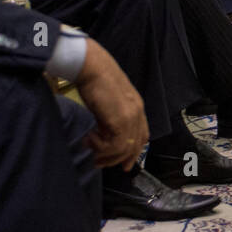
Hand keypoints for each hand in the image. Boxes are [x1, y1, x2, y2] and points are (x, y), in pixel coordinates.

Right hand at [73, 39, 146, 169]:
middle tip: (99, 163)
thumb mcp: (108, 100)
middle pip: (135, 145)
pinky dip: (101, 147)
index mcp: (137, 106)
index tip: (123, 165)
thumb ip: (111, 116)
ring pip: (124, 148)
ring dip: (105, 153)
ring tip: (89, 147)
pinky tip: (89, 139)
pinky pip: (115, 144)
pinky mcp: (121, 119)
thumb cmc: (95, 79)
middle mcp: (137, 112)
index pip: (142, 136)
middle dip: (118, 159)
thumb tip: (103, 133)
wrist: (92, 66)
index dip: (133, 152)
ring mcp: (131, 116)